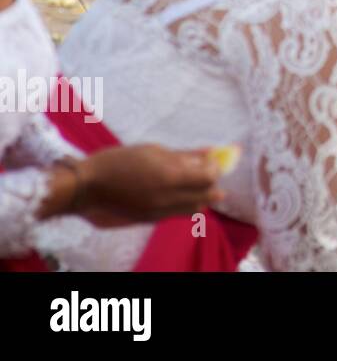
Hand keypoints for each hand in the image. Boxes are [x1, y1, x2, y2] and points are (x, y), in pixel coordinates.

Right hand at [74, 144, 222, 227]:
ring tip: (193, 181)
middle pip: (205, 196)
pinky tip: (176, 190)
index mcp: (169, 178)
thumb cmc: (119, 160)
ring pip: (193, 208)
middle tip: (207, 170)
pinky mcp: (149, 220)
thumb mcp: (154, 151)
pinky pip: (176, 213)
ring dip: (200, 195)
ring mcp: (158, 213)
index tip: (210, 159)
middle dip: (212, 183)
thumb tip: (210, 152)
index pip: (208, 178)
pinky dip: (184, 202)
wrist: (87, 186)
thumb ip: (185, 155)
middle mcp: (167, 199)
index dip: (214, 168)